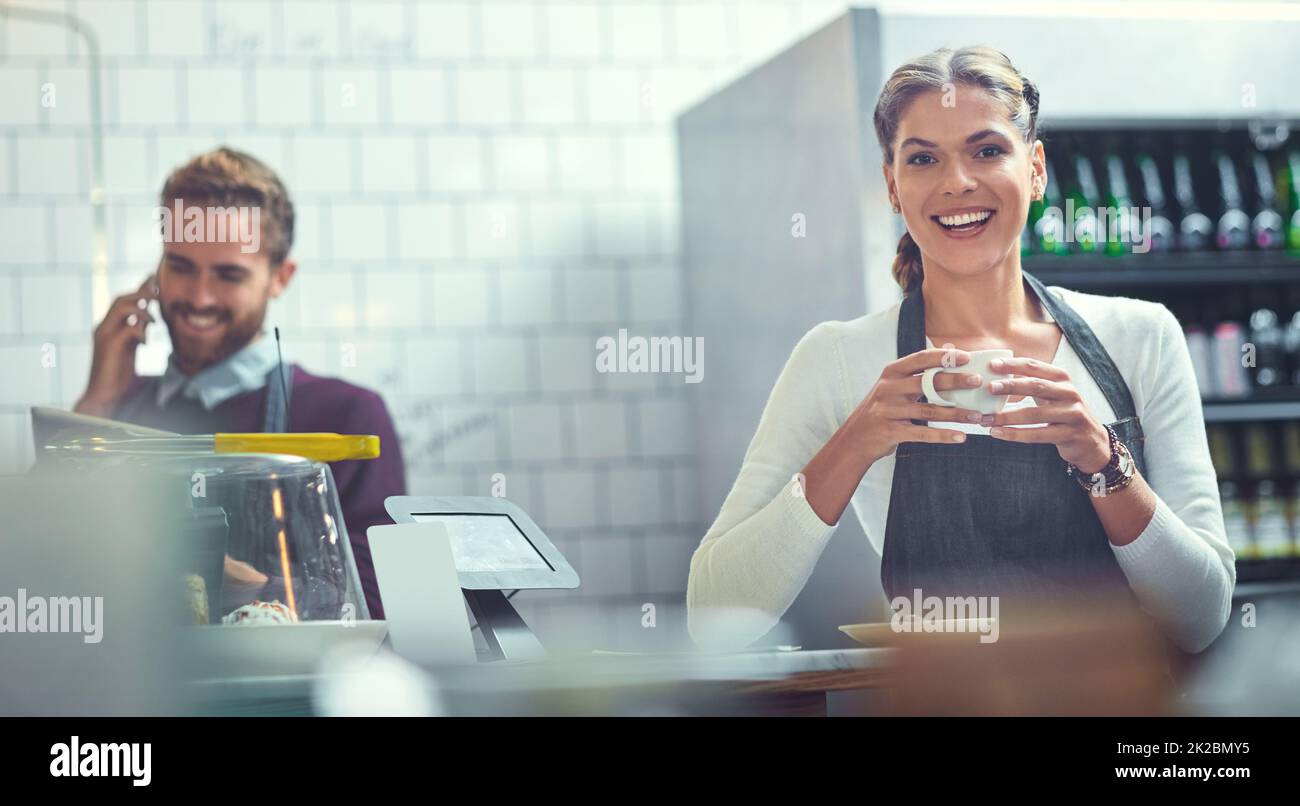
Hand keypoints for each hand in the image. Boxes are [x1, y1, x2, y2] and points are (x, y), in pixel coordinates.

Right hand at [75, 275, 156, 416]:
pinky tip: (145, 342)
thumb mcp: (134, 352)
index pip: (125, 302)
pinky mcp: (108, 345)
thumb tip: (152, 324)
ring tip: (154, 320)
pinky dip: (140, 330)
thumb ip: (140, 337)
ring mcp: (104, 335)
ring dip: (142, 309)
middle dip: (142, 293)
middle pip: (122, 299)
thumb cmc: (120, 379)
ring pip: (121, 307)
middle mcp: (105, 327)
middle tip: (160, 294)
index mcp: (111, 328)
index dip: (140, 290)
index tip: (155, 282)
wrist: (106, 397)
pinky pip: (127, 328)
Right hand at [852, 347, 989, 464]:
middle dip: (955, 381)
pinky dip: (943, 435)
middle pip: (927, 382)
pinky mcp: (891, 431)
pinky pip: (922, 433)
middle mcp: (888, 388)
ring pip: (929, 410)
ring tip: (977, 416)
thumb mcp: (893, 386)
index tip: (967, 357)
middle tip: (978, 381)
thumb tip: (950, 354)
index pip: (921, 359)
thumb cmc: (882, 409)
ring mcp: (888, 410)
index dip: (944, 357)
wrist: (854, 439)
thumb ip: (917, 374)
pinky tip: (960, 437)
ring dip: (956, 414)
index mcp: (891, 373)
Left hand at [984, 356, 1110, 472]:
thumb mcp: (1052, 394)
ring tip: (984, 419)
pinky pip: (1038, 434)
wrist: (1092, 441)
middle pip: (1037, 386)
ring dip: (1006, 417)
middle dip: (1011, 386)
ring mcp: (1072, 414)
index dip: (1014, 365)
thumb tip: (997, 375)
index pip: (1036, 366)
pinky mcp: (1070, 434)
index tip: (992, 365)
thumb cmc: (1063, 413)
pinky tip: (997, 433)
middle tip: (989, 387)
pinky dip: (1015, 434)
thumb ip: (1032, 383)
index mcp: (1063, 379)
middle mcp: (1070, 393)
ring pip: (1034, 414)